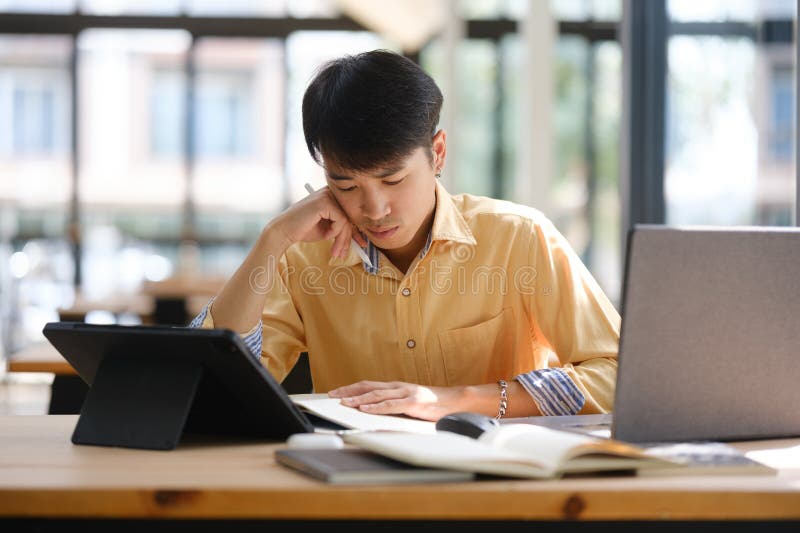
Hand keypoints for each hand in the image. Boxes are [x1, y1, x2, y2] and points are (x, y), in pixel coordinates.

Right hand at [269, 186, 366, 258]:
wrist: (284, 231)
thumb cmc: (303, 230)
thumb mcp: (328, 229)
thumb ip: (342, 228)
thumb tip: (362, 237)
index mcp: (332, 195)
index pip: (350, 213)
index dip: (356, 230)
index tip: (361, 244)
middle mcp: (330, 191)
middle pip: (350, 216)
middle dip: (349, 238)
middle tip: (343, 254)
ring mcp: (327, 195)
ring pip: (347, 220)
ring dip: (342, 239)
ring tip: (335, 252)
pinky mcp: (325, 202)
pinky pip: (340, 221)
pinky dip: (334, 232)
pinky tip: (324, 236)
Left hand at [328, 380, 466, 420]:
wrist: (455, 401)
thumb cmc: (433, 403)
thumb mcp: (409, 402)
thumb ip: (394, 404)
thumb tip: (374, 412)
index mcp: (396, 386)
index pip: (369, 385)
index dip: (351, 388)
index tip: (336, 392)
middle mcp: (398, 387)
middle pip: (368, 386)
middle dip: (349, 391)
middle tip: (332, 396)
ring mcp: (406, 393)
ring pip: (377, 395)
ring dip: (358, 399)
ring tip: (344, 403)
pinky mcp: (413, 403)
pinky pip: (391, 405)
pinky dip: (376, 407)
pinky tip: (365, 409)